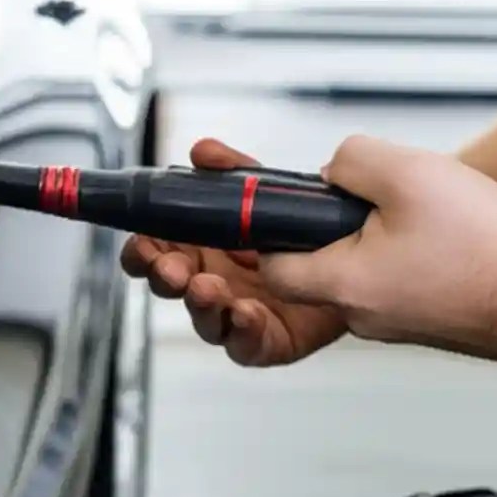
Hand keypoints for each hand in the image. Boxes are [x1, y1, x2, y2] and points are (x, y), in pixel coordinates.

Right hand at [120, 138, 347, 365]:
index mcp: (200, 247)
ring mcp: (236, 313)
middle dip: (165, 277)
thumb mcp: (263, 192)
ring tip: (208, 288)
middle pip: (171, 287)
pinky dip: (241, 332)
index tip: (142, 243)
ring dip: (200, 304)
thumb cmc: (298, 230)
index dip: (142, 250)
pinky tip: (246, 315)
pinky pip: (245, 344)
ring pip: (203, 318)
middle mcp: (212, 281)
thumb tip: (203, 152)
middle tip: (171, 267)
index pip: (155, 251)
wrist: (353, 256)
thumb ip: (233, 171)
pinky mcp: (267, 340)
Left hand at [260, 136, 496, 346]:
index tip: (289, 204)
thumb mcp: (408, 174)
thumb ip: (352, 161)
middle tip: (374, 198)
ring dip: (385, 233)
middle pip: (320, 261)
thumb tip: (332, 170)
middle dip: (338, 222)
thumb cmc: (494, 254)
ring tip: (427, 213)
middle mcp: (364, 313)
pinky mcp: (432, 318)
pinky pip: (404, 277)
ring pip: (366, 266)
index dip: (275, 229)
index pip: (272, 266)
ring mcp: (399, 320)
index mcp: (343, 284)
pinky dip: (417, 250)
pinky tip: (449, 234)